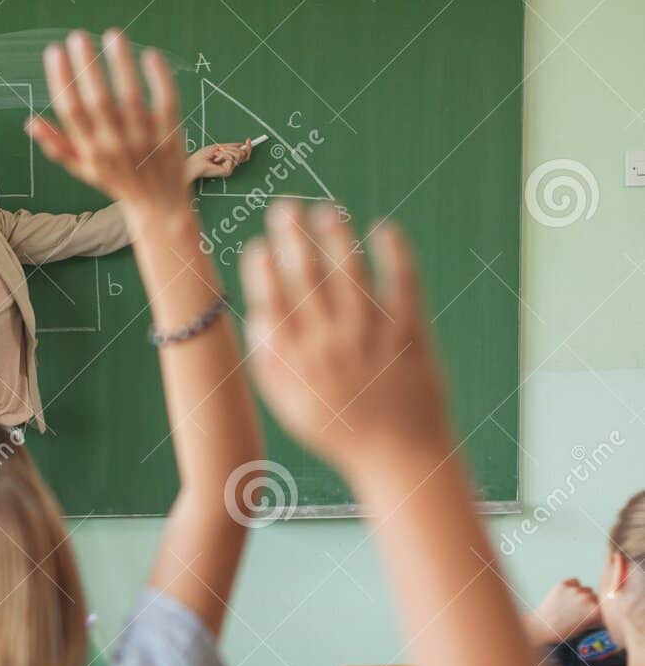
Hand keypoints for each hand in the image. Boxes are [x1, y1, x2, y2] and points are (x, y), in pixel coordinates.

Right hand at [25, 29, 186, 211]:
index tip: (55, 51)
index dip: (61, 80)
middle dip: (87, 67)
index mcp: (91, 151)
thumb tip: (29, 122)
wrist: (159, 208)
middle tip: (78, 36)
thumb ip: (58, 146)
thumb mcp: (84, 169)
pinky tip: (150, 55)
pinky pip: (165, 103)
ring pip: (131, 98)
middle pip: (99, 102)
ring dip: (121, 65)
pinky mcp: (170, 136)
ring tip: (112, 35)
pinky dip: (159, 79)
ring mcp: (144, 141)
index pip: (71, 112)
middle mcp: (115, 146)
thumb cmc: (117, 182)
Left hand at [186, 140, 251, 181]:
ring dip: (227, 150)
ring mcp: (229, 169)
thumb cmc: (203, 156)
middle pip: (244, 154)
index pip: (243, 155)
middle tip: (222, 148)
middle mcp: (230, 165)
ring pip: (239, 154)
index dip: (248, 147)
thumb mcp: (219, 147)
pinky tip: (216, 159)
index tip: (248, 140)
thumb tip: (242, 144)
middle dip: (233, 147)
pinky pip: (231, 157)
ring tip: (217, 154)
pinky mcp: (227, 171)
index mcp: (228, 160)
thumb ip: (231, 146)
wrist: (195, 163)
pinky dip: (223, 154)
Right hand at [241, 201, 451, 479]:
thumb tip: (256, 315)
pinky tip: (384, 228)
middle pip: (307, 277)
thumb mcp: (291, 407)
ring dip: (336, 235)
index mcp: (298, 361)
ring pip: (350, 271)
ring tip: (327, 211)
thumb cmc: (340, 433)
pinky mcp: (408, 332)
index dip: (264, 269)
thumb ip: (269, 363)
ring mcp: (371, 335)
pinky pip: (401, 282)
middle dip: (293, 237)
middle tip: (285, 207)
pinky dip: (393, 252)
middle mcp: (330, 342)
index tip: (259, 245)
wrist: (399, 458)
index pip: (273, 302)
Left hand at [528, 578, 602, 645]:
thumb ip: (596, 616)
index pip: (603, 605)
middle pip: (594, 596)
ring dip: (580, 594)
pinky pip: (574, 582)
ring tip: (568, 606)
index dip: (598, 610)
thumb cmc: (563, 630)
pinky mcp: (563, 584)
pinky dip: (571, 587)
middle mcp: (587, 598)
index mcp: (595, 611)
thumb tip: (605, 606)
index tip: (592, 614)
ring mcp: (575, 590)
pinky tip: (564, 597)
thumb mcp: (585, 627)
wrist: (542, 627)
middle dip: (589, 602)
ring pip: (584, 588)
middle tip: (577, 611)